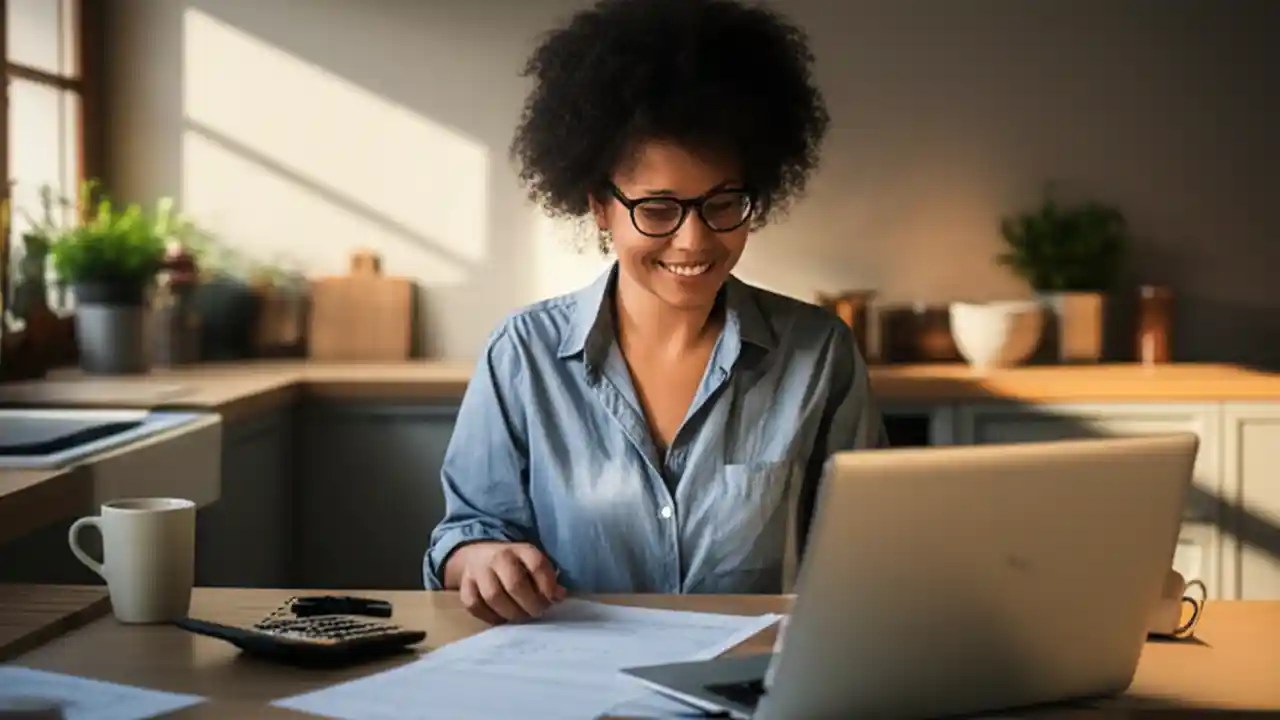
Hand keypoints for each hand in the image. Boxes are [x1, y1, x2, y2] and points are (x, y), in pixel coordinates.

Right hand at [445, 542, 567, 623]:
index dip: (548, 585)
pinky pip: (474, 605)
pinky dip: (489, 616)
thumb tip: (559, 596)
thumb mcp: (533, 562)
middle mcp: (498, 557)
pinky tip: (501, 618)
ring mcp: (478, 571)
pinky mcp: (465, 585)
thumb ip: (548, 578)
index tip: (554, 599)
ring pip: (493, 597)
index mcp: (521, 549)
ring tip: (520, 617)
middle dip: (530, 604)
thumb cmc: (514, 564)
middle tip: (537, 612)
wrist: (478, 554)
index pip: (537, 565)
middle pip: (515, 584)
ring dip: (511, 613)